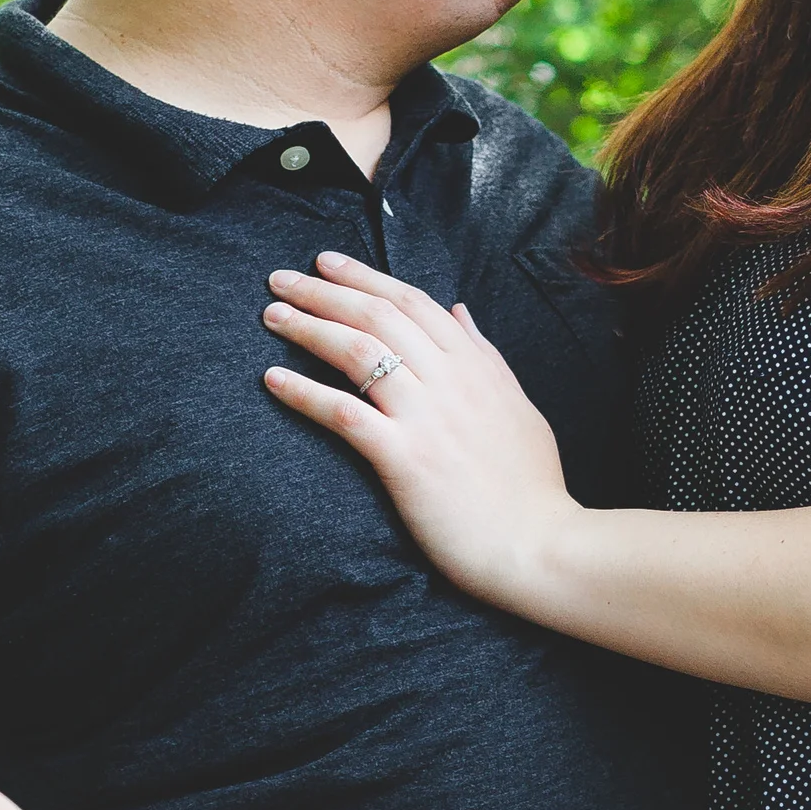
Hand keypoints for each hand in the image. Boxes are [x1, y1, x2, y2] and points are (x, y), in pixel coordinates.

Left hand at [262, 254, 579, 615]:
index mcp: (476, 366)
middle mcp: (450, 380)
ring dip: (309, 328)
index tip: (327, 263)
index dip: (365, 277)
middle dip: (324, 291)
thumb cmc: (531, 486)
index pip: (413, 302)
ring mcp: (427, 416)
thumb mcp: (519, 406)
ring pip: (358, 351)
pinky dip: (305, 392)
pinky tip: (273, 379)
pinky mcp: (404, 457)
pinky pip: (344, 413)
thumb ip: (487, 356)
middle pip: (378, 315)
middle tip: (281, 279)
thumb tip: (461, 312)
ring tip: (272, 316)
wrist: (538, 545)